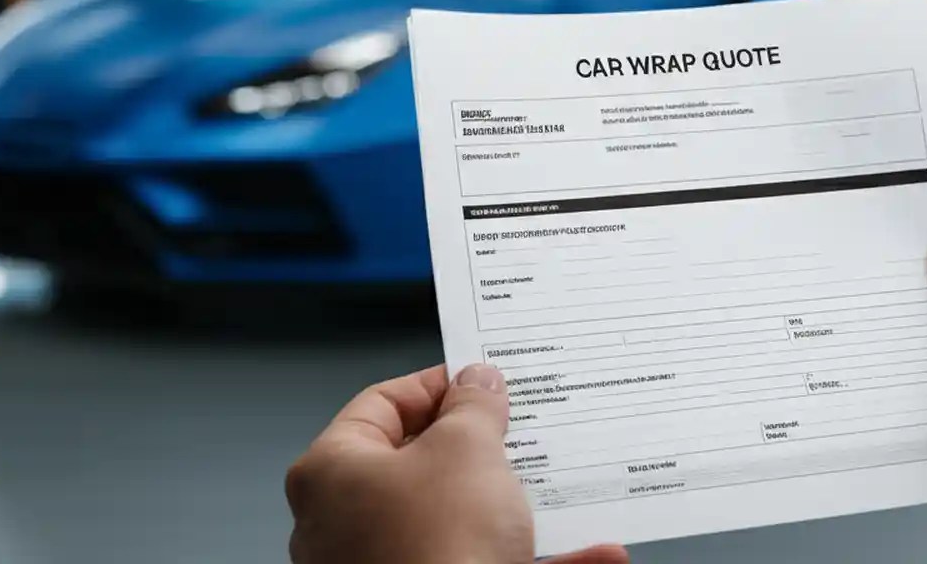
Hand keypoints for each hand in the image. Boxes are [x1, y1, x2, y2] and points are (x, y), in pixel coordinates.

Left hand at [286, 364, 629, 563]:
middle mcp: (344, 524)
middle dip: (483, 449)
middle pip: (421, 465)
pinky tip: (595, 554)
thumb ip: (474, 406)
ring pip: (461, 524)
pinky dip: (536, 561)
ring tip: (562, 488)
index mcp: (332, 472)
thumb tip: (478, 382)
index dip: (439, 385)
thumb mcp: (468, 449)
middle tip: (521, 428)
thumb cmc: (434, 550)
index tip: (483, 381)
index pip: (383, 404)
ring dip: (520, 510)